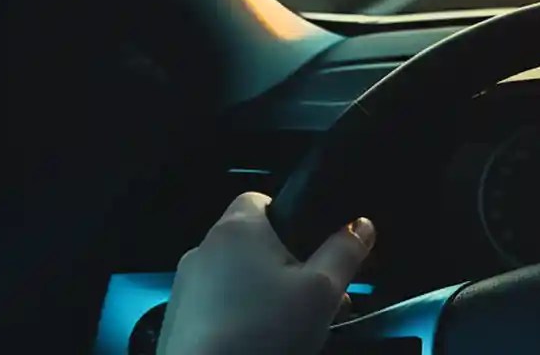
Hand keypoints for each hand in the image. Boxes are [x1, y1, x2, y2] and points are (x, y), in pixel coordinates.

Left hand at [157, 192, 375, 354]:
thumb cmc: (263, 333)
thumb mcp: (322, 290)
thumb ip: (345, 251)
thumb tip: (361, 226)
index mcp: (238, 229)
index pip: (260, 199)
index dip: (289, 219)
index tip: (309, 245)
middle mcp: (203, 250)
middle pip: (251, 243)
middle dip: (283, 265)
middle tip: (311, 295)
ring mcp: (185, 287)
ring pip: (234, 277)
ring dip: (260, 292)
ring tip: (288, 325)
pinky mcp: (177, 320)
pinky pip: (215, 306)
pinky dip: (237, 316)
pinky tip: (258, 340)